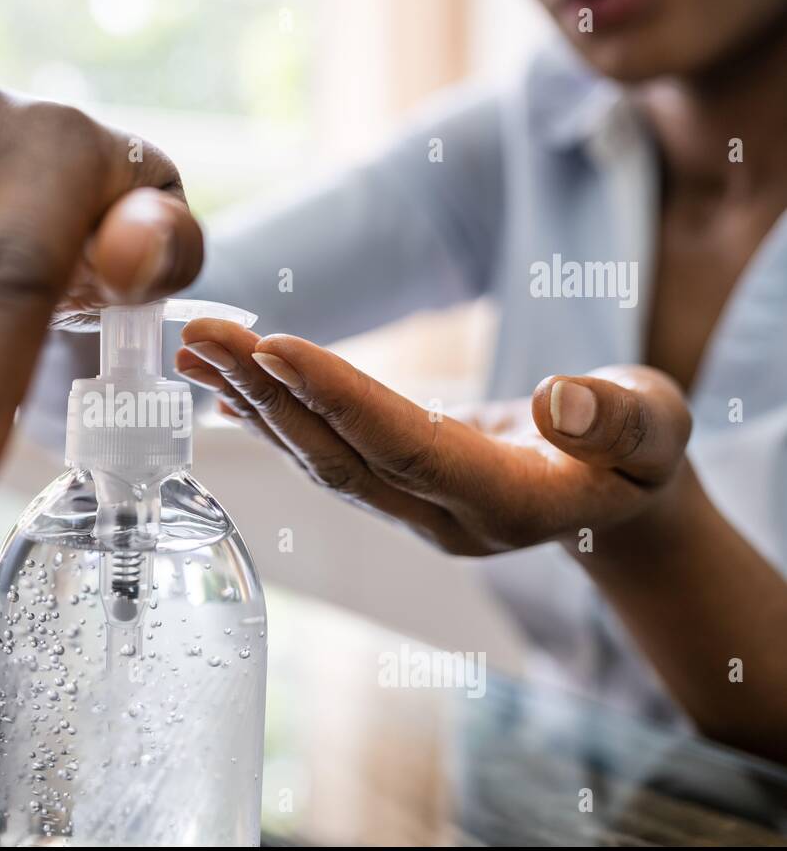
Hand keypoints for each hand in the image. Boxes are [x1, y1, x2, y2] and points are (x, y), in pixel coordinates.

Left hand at [175, 321, 692, 554]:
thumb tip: (557, 398)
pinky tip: (223, 380)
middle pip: (337, 455)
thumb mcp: (656, 430)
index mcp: (503, 503)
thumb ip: (621, 420)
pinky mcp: (390, 488)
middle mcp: (438, 517)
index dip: (338, 398)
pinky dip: (270, 413)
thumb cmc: (640, 453)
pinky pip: (321, 452)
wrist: (615, 497)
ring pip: (317, 456)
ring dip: (252, 399)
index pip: (404, 448)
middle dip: (266, 392)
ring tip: (195, 347)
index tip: (274, 345)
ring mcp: (408, 509)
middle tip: (202, 333)